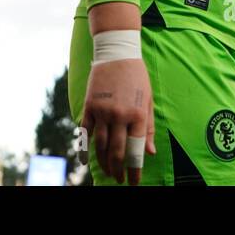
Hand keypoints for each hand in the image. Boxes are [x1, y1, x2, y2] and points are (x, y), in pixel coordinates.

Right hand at [80, 57, 155, 184]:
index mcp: (138, 115)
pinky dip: (84, 148)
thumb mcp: (148, 100)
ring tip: (108, 172)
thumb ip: (149, 127)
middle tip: (119, 179)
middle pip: (117, 152)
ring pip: (100, 145)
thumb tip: (150, 152)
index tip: (133, 182)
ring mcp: (103, 111)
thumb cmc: (137, 77)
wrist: (117, 53)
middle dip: (118, 170)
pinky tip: (86, 160)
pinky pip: (85, 133)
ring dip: (103, 163)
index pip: (136, 150)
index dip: (134, 170)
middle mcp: (120, 116)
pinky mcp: (90, 106)